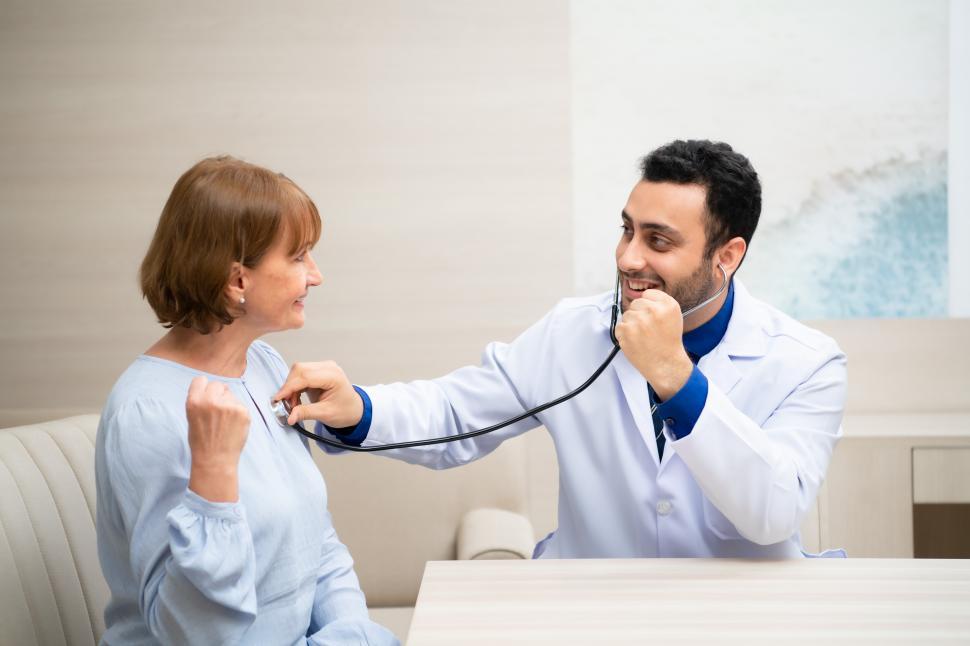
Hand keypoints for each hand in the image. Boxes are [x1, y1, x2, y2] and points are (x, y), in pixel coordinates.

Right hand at [185, 376, 249, 501]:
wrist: (215, 460)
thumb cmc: (202, 440)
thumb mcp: (192, 417)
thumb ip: (201, 400)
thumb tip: (215, 387)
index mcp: (194, 401)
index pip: (201, 380)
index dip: (204, 388)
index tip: (207, 396)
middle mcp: (211, 401)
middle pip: (218, 384)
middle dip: (218, 394)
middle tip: (218, 411)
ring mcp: (228, 405)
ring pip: (231, 395)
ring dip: (229, 403)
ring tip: (225, 422)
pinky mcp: (243, 411)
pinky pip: (240, 404)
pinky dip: (238, 413)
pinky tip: (233, 426)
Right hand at [273, 361, 362, 427]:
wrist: (354, 410)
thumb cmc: (345, 411)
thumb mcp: (326, 414)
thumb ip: (306, 413)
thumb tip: (290, 416)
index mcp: (333, 376)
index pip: (305, 376)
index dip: (289, 387)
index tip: (278, 399)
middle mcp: (328, 368)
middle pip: (299, 370)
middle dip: (289, 387)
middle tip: (286, 405)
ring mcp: (323, 368)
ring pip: (298, 371)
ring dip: (291, 387)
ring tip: (293, 404)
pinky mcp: (318, 372)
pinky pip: (301, 375)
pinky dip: (295, 387)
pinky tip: (296, 399)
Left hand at [614, 289, 692, 400]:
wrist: (665, 364)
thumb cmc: (668, 341)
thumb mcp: (673, 316)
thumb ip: (658, 303)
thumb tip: (639, 296)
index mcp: (667, 305)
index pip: (647, 294)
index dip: (648, 306)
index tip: (652, 316)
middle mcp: (653, 310)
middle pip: (635, 303)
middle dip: (639, 314)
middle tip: (648, 329)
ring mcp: (638, 320)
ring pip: (626, 315)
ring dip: (631, 325)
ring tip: (643, 336)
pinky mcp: (626, 331)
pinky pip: (619, 326)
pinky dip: (624, 335)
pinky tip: (636, 341)